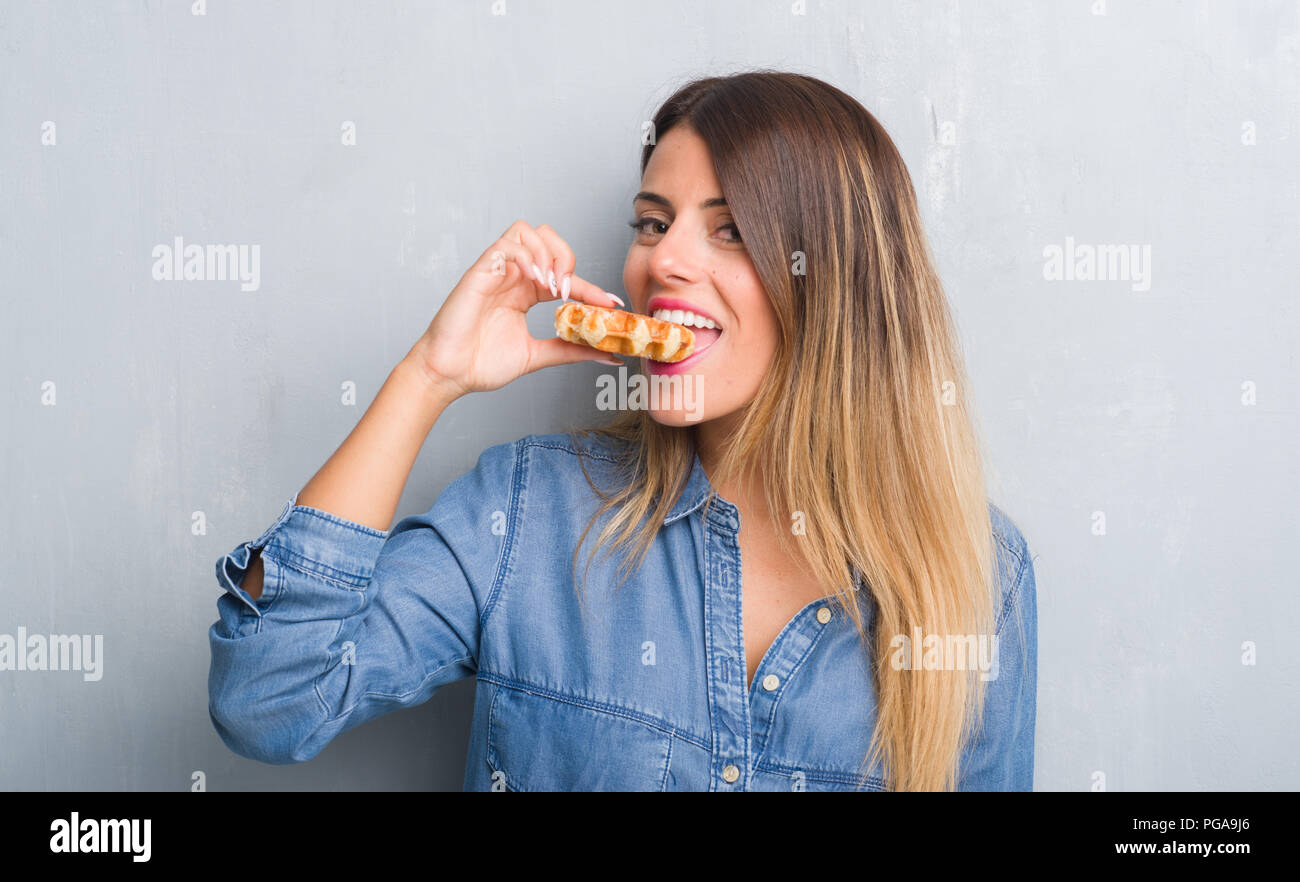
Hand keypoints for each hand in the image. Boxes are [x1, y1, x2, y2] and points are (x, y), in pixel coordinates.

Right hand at [406, 220, 625, 399]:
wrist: (450, 375)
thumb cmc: (482, 364)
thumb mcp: (538, 356)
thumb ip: (571, 350)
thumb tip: (609, 354)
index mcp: (526, 292)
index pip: (566, 276)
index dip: (592, 287)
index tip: (613, 305)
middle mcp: (514, 276)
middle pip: (548, 237)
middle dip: (568, 258)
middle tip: (570, 292)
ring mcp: (497, 270)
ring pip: (529, 231)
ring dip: (549, 254)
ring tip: (553, 287)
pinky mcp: (481, 270)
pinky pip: (508, 244)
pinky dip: (528, 257)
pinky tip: (535, 282)